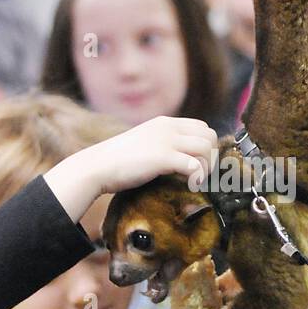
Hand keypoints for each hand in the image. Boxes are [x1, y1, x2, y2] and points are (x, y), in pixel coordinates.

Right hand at [96, 117, 218, 192]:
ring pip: (206, 148)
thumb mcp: (144, 143)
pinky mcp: (162, 157)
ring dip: (206, 168)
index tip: (199, 164)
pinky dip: (197, 178)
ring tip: (195, 181)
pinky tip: (189, 185)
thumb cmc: (117, 161)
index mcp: (164, 123)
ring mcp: (166, 141)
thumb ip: (162, 145)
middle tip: (201, 174)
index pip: (201, 127)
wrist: (97, 166)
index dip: (206, 147)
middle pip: (209, 136)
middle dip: (211, 157)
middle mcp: (168, 128)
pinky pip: (194, 165)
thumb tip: (181, 160)